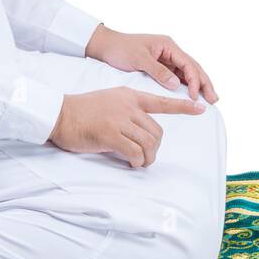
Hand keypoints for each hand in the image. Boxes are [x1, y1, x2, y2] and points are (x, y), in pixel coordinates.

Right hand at [48, 86, 205, 167]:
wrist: (58, 113)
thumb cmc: (81, 111)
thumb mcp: (109, 101)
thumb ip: (127, 111)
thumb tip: (141, 132)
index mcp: (129, 96)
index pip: (161, 101)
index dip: (183, 107)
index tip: (200, 108)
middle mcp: (128, 106)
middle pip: (157, 131)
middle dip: (155, 148)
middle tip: (145, 158)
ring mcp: (119, 120)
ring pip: (149, 143)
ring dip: (147, 157)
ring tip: (139, 162)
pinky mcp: (110, 134)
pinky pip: (134, 152)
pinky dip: (137, 161)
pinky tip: (131, 163)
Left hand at [84, 24, 219, 102]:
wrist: (106, 46)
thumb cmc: (121, 49)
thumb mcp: (139, 59)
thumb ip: (158, 71)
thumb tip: (177, 84)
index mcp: (167, 45)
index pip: (188, 63)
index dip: (195, 80)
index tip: (195, 95)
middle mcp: (170, 50)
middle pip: (193, 67)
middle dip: (205, 82)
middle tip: (214, 98)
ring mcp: (166, 58)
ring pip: (187, 72)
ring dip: (198, 85)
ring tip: (209, 98)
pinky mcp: (161, 66)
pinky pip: (178, 76)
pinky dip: (187, 85)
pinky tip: (192, 95)